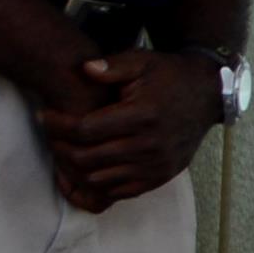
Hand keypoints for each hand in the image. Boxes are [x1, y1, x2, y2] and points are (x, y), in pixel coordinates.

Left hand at [32, 47, 215, 213]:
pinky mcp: (161, 176)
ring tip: (64, 150)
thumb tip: (84, 68)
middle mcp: (150, 144)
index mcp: (143, 114)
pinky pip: (119, 191)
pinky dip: (97, 183)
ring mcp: (157, 164)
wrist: (208, 94)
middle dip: (59, 147)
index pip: (86, 129)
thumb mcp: (143, 61)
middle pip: (87, 157)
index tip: (45, 116)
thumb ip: (112, 66)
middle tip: (50, 134)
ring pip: (99, 178)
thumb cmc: (169, 75)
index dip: (58, 125)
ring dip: (74, 168)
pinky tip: (86, 167)